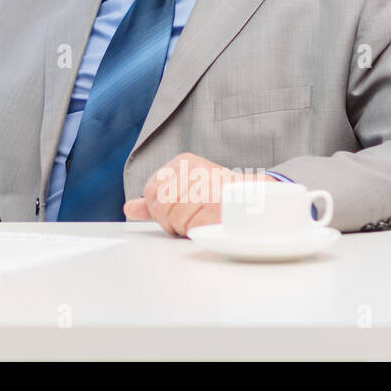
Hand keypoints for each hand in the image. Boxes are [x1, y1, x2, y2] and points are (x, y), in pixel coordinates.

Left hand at [123, 152, 276, 236]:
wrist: (261, 203)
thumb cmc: (222, 200)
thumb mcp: (184, 194)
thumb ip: (154, 201)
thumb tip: (129, 209)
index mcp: (182, 163)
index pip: (151, 190)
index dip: (161, 208)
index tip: (180, 210)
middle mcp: (192, 169)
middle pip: (160, 203)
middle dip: (171, 218)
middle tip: (191, 218)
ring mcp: (205, 184)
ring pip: (173, 216)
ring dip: (186, 226)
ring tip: (204, 218)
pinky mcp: (216, 202)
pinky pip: (191, 224)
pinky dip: (197, 228)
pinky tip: (208, 221)